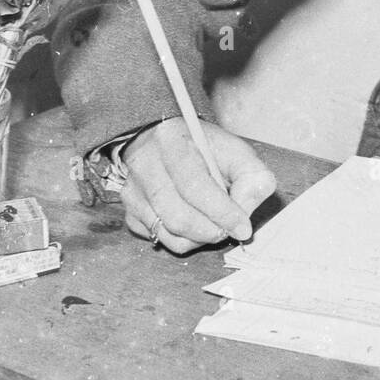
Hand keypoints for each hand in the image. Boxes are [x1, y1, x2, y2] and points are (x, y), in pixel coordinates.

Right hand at [121, 118, 275, 253]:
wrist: (160, 140)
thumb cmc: (202, 147)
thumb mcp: (235, 150)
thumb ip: (251, 176)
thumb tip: (245, 213)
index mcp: (172, 143)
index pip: (194, 186)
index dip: (221, 212)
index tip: (242, 227)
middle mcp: (145, 167)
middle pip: (178, 217)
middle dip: (211, 230)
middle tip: (229, 229)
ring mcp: (132, 192)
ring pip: (167, 233)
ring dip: (198, 238)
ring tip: (213, 225)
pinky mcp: (129, 211)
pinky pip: (157, 239)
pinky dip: (181, 239)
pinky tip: (192, 222)